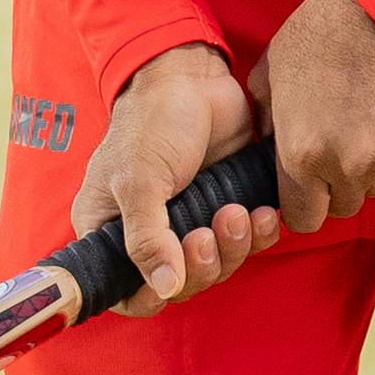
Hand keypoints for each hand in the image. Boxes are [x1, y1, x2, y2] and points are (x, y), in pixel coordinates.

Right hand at [72, 44, 278, 317]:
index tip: (170, 282)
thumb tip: (165, 289)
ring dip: (233, 249)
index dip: (150, 297)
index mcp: (110, 230)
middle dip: (201, 266)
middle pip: (180, 285)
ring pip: (218, 267)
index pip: (126, 291)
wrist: (192, 77)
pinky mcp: (227, 205)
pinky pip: (248, 242)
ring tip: (236, 212)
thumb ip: (148, 238)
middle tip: (207, 232)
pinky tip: (263, 213)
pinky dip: (259, 235)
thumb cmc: (152, 122)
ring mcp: (192, 221)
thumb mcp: (139, 180)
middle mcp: (150, 233)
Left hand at [254, 0, 374, 234]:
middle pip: (344, 206)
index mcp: (301, 155)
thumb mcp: (272, 71)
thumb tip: (267, 145)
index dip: (305, 204)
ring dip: (374, 168)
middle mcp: (346, 167)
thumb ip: (267, 120)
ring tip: (368, 124)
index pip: (303, 219)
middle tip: (340, 144)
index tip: (310, 187)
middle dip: (339, 184)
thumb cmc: (322, 31)